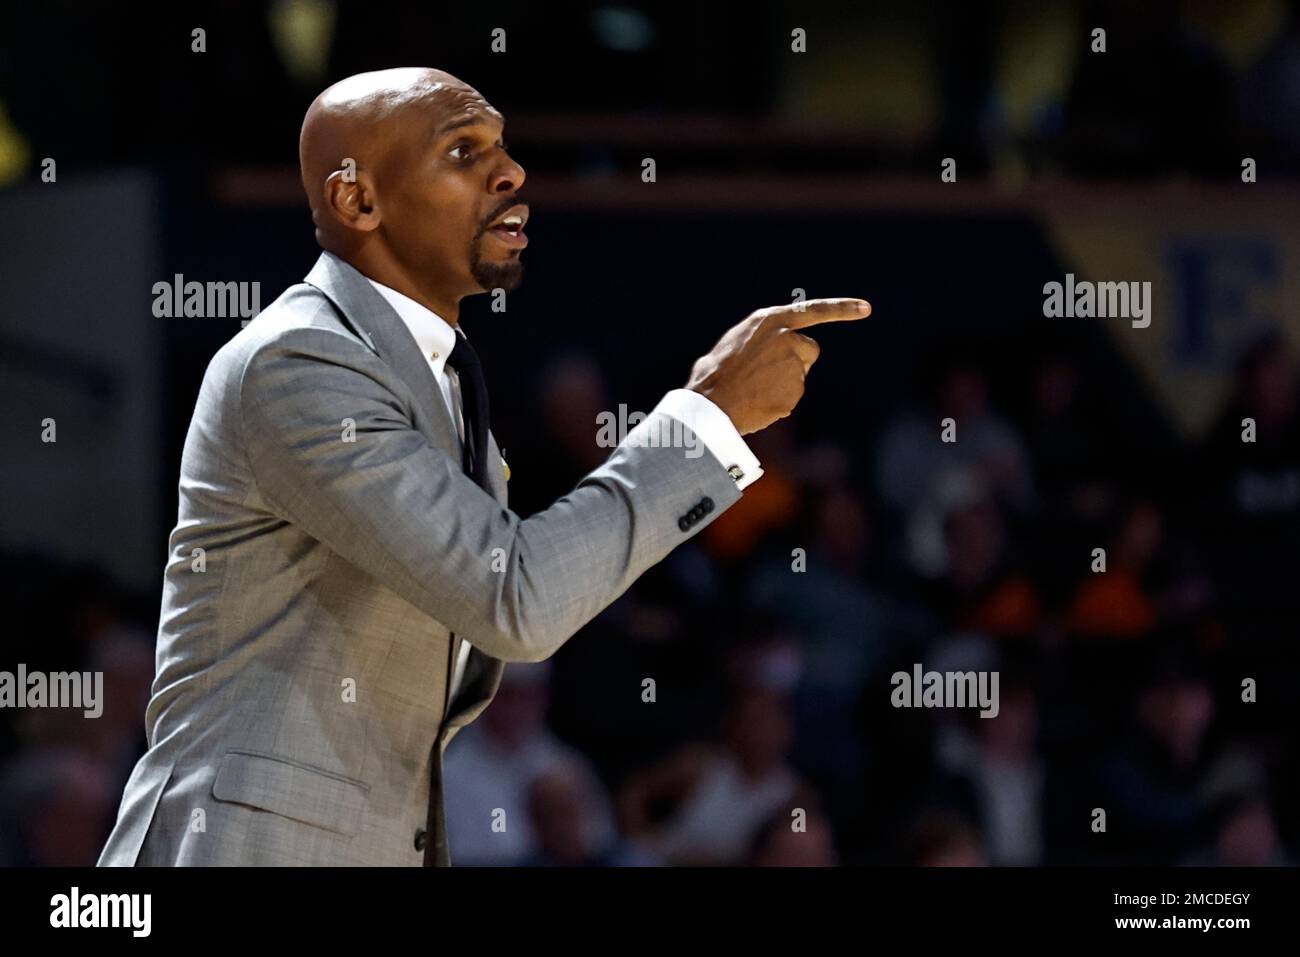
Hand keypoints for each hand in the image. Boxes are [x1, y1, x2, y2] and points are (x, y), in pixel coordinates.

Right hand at [684, 298, 870, 434]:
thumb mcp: (733, 343)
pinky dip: (778, 402)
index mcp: (769, 320)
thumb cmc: (714, 374)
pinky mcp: (795, 390)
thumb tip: (765, 352)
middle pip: (809, 349)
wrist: (709, 404)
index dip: (842, 309)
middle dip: (796, 361)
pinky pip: (791, 397)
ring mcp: (792, 365)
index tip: (866, 308)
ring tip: (753, 389)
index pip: (813, 310)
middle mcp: (786, 338)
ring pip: (798, 376)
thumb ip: (759, 341)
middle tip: (766, 374)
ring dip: (783, 383)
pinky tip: (757, 403)